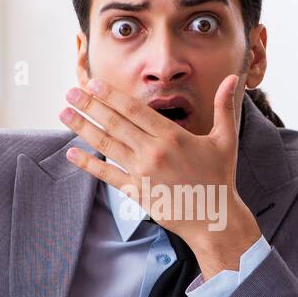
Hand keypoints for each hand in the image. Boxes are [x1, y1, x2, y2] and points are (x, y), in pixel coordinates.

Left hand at [59, 73, 262, 279]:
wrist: (214, 219)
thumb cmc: (220, 178)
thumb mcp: (226, 140)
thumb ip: (224, 107)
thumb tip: (233, 77)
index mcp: (172, 136)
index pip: (135, 110)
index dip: (112, 96)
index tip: (93, 84)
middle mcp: (154, 152)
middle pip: (115, 124)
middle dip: (90, 106)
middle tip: (70, 93)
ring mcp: (143, 173)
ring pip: (107, 146)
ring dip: (83, 128)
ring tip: (64, 114)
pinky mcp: (137, 192)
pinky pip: (108, 175)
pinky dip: (88, 165)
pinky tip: (72, 153)